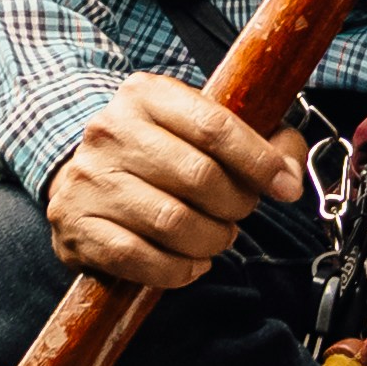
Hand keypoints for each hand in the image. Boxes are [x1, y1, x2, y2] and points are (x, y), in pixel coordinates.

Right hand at [42, 64, 303, 293]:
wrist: (78, 173)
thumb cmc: (158, 152)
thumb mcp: (203, 126)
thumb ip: (262, 143)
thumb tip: (290, 178)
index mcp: (146, 95)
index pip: (215, 127)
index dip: (260, 162)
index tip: (285, 187)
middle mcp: (110, 132)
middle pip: (199, 177)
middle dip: (236, 205)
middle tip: (240, 212)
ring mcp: (89, 180)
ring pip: (173, 223)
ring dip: (211, 240)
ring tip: (217, 237)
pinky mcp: (76, 226)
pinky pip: (140, 259)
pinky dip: (178, 270)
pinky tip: (190, 262)